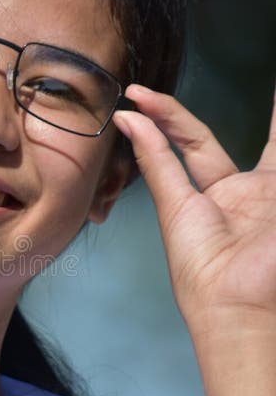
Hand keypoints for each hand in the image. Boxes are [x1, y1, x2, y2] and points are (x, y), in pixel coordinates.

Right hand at [113, 85, 275, 335]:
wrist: (247, 309)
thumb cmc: (274, 263)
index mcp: (272, 189)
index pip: (271, 139)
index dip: (268, 112)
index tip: (266, 86)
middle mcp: (239, 192)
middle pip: (207, 140)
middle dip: (186, 114)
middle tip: (161, 88)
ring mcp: (206, 202)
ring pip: (183, 147)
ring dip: (162, 118)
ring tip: (141, 93)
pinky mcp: (177, 212)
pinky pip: (161, 169)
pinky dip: (147, 142)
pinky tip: (135, 118)